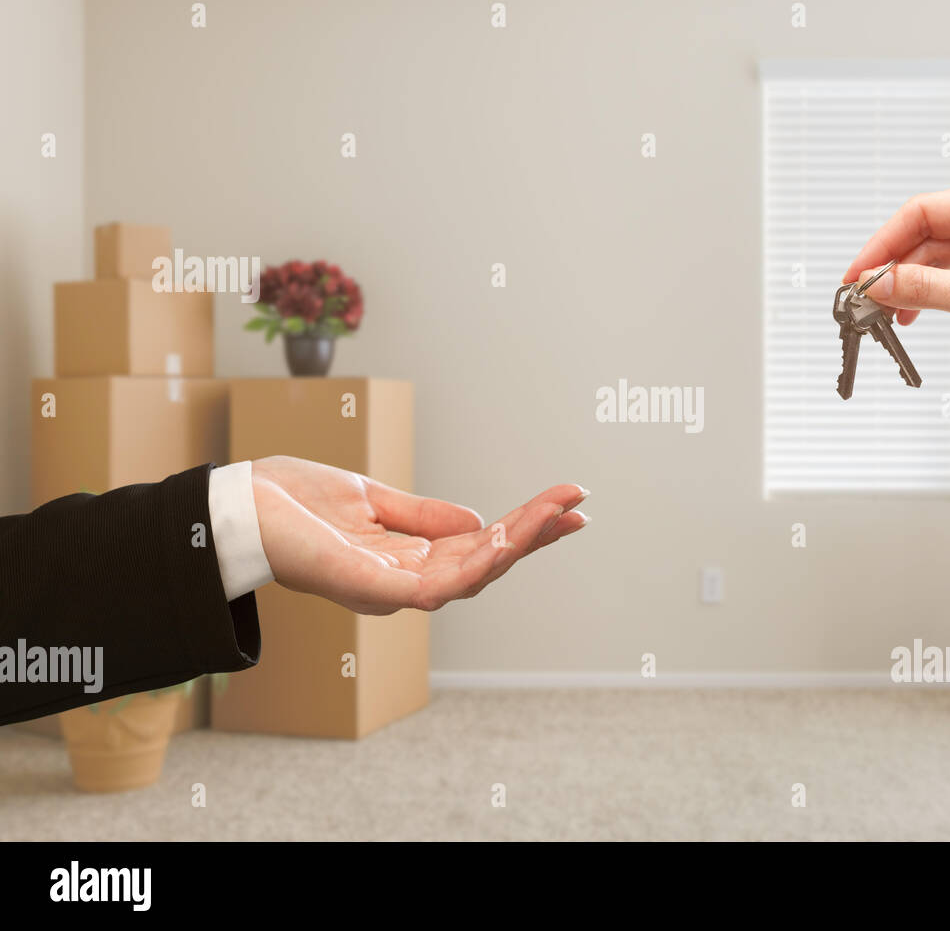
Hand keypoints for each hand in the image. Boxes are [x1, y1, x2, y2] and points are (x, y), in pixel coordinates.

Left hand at [248, 456, 588, 614]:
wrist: (231, 506)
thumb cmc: (288, 503)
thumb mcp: (369, 499)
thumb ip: (421, 516)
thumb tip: (477, 521)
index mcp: (404, 559)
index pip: (477, 547)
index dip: (522, 527)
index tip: (565, 502)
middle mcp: (403, 582)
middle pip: (485, 563)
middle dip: (535, 534)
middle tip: (579, 504)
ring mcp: (390, 589)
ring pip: (472, 574)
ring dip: (518, 543)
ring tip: (557, 513)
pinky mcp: (373, 590)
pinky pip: (439, 585)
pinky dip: (477, 562)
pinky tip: (506, 535)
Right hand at [842, 187, 949, 409]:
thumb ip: (926, 289)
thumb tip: (878, 283)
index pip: (923, 212)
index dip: (884, 243)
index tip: (858, 274)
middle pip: (926, 235)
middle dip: (892, 265)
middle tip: (863, 297)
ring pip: (938, 261)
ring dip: (908, 285)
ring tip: (883, 312)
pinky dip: (929, 297)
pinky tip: (912, 315)